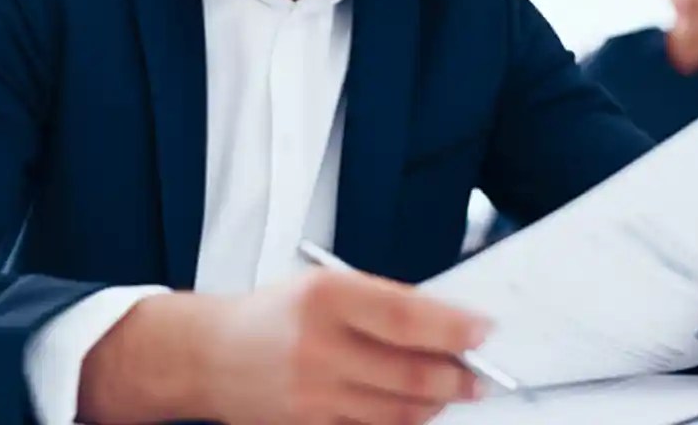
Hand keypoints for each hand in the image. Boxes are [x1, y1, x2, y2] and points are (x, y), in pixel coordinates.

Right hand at [202, 269, 488, 424]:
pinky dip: (403, 420)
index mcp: (325, 297)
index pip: (406, 318)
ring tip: (450, 389)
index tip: (483, 332)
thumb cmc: (277, 315)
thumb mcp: (326, 285)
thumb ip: (385, 302)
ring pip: (400, 411)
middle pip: (410, 374)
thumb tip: (449, 325)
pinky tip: (413, 406)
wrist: (214, 355)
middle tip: (478, 374)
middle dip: (458, 376)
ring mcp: (313, 395)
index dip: (453, 329)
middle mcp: (318, 347)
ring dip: (436, 402)